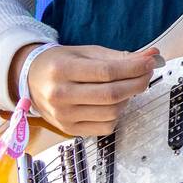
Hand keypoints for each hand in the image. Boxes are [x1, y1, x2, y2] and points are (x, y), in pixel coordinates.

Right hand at [13, 42, 162, 136]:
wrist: (31, 80)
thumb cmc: (60, 63)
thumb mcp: (86, 52)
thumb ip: (118, 56)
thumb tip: (150, 56)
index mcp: (62, 69)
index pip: (106, 72)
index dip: (134, 67)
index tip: (150, 62)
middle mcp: (60, 95)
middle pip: (111, 94)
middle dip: (137, 83)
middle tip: (147, 73)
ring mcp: (64, 116)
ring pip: (111, 112)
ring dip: (128, 99)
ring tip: (128, 86)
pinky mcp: (69, 130)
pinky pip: (105, 127)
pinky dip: (117, 115)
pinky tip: (114, 103)